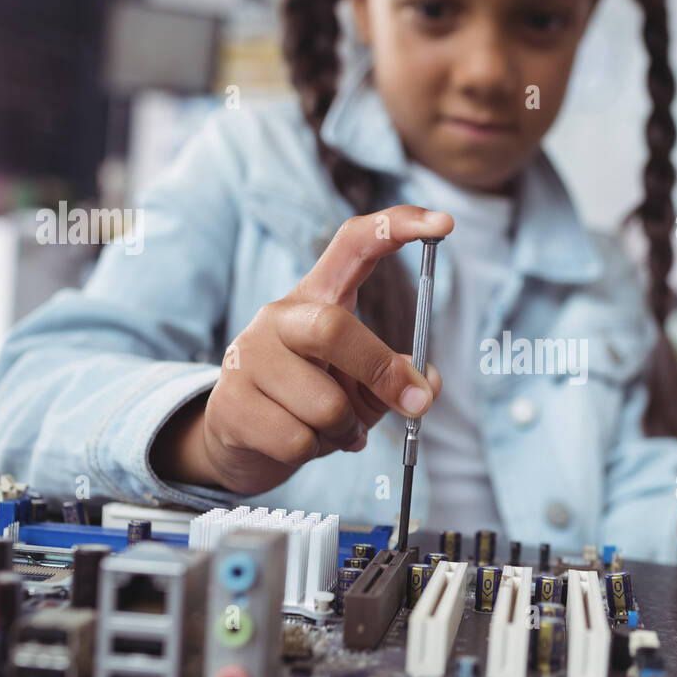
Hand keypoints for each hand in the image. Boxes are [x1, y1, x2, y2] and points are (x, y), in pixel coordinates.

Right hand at [153, 205, 451, 494]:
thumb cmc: (310, 402)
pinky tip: (301, 443)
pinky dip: (315, 453)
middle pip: (333, 328)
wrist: (239, 440)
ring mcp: (248, 357)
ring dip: (344, 431)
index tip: (444, 223)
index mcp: (318, 298)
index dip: (398, 226)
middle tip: (414, 404)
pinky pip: (298, 440)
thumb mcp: (363, 385)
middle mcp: (279, 317)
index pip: (353, 244)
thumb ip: (398, 378)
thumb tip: (426, 384)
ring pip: (323, 403)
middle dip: (380, 372)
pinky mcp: (231, 405)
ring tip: (331, 431)